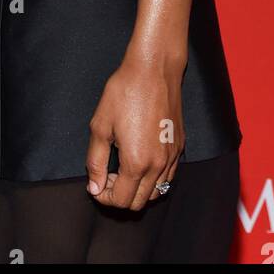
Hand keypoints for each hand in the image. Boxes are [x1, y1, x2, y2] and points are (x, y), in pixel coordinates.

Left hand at [86, 52, 184, 209]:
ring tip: (122, 169)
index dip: (103, 196)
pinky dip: (152, 179)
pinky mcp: (179, 148)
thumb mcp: (100, 125)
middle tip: (106, 176)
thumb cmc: (124, 92)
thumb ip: (96, 161)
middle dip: (119, 196)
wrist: (153, 70)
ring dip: (137, 189)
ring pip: (155, 193)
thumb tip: (94, 187)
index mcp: (136, 162)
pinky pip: (167, 178)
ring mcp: (172, 158)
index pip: (121, 200)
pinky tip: (139, 160)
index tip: (95, 183)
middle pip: (138, 203)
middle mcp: (158, 166)